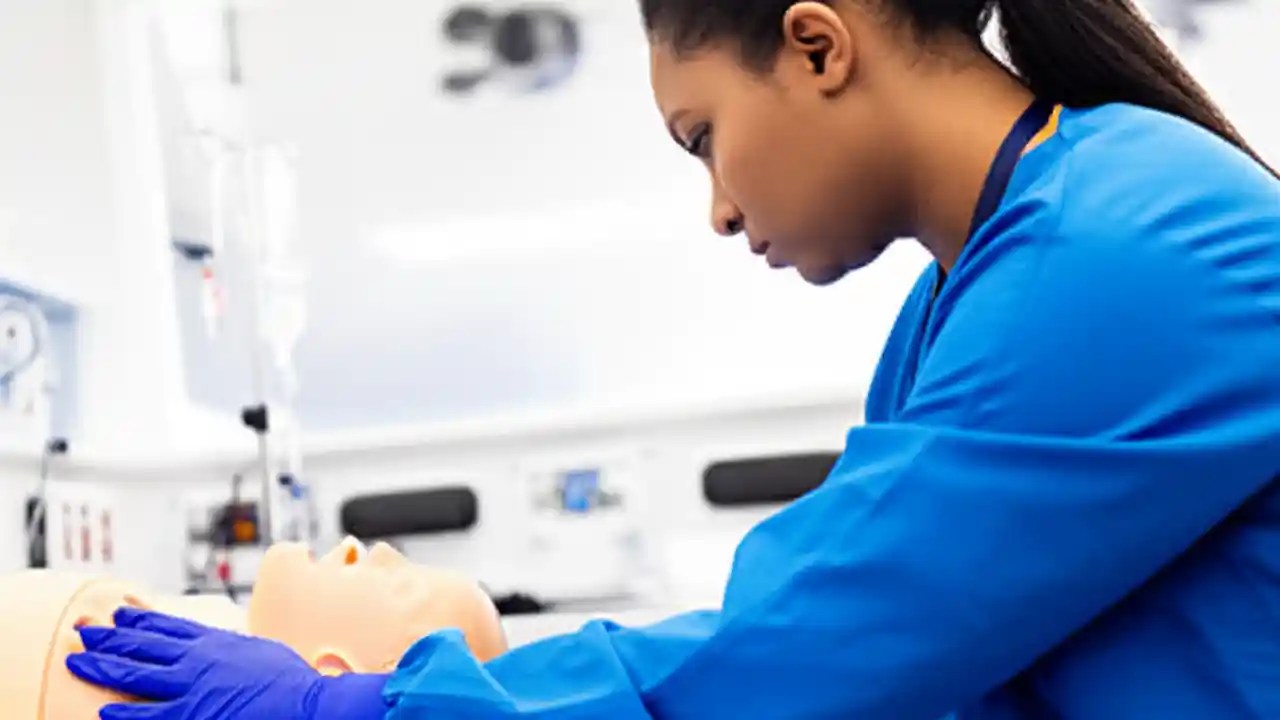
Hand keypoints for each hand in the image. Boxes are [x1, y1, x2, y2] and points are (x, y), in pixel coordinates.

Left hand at [67, 607, 387, 719]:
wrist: (308, 704)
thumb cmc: (292, 682)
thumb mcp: (260, 650)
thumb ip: (234, 646)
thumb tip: (222, 642)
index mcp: (216, 641)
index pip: (169, 625)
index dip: (140, 619)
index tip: (119, 613)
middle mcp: (198, 659)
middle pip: (143, 644)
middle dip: (110, 637)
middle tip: (85, 630)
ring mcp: (193, 687)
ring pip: (136, 673)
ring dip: (104, 666)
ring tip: (79, 660)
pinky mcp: (193, 715)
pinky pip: (149, 715)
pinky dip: (124, 713)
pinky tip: (103, 709)